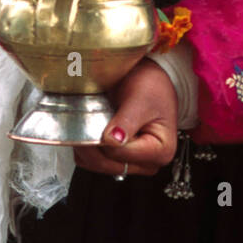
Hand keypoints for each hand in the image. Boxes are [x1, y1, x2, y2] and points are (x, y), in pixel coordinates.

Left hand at [74, 57, 178, 177]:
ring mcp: (133, 162)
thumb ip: (127, 121)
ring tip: (87, 123)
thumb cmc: (152, 86)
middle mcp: (148, 162)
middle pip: (107, 164)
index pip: (119, 153)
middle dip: (90, 144)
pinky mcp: (120, 158)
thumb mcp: (141, 99)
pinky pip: (95, 160)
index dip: (101, 139)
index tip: (90, 123)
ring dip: (86, 146)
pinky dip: (87, 148)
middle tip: (82, 122)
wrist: (147, 78)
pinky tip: (89, 130)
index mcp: (160, 151)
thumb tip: (112, 140)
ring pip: (98, 164)